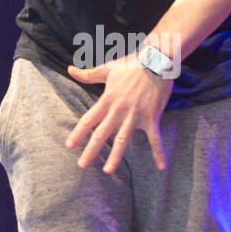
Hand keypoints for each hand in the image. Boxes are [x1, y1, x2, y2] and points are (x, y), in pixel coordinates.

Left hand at [65, 51, 173, 173]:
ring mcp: (136, 115)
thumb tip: (69, 70)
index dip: (78, 133)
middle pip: (102, 134)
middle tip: (82, 165)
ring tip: (107, 171)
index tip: (69, 146)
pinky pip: (155, 139)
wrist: (157, 61)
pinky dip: (158, 153)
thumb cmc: (132, 65)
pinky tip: (161, 166)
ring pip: (123, 140)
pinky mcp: (152, 118)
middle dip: (91, 150)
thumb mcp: (108, 69)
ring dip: (115, 157)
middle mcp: (119, 110)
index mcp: (108, 100)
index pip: (88, 119)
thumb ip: (88, 74)